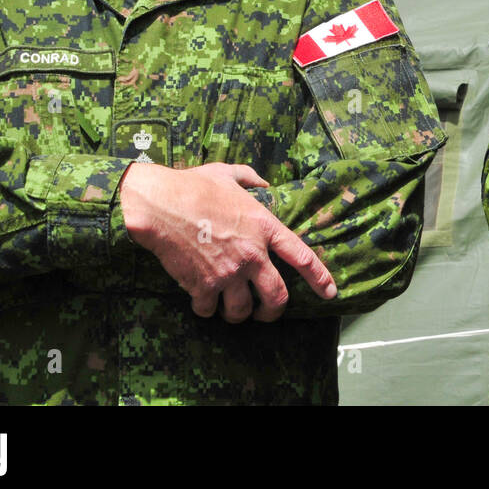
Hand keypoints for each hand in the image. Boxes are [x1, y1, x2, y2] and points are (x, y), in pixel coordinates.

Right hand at [119, 161, 336, 322]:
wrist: (159, 204)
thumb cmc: (193, 186)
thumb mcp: (228, 174)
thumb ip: (251, 179)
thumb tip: (264, 183)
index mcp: (264, 226)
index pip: (302, 257)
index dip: (320, 278)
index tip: (330, 293)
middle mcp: (252, 254)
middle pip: (277, 297)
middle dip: (274, 311)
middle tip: (268, 314)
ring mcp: (228, 272)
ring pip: (242, 311)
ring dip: (238, 314)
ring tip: (232, 310)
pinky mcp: (202, 285)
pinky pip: (209, 310)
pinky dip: (207, 310)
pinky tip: (202, 302)